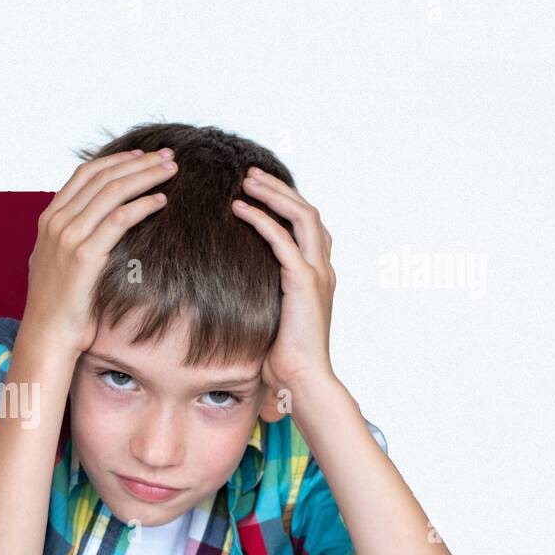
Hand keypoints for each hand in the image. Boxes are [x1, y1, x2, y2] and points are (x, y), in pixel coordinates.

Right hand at [23, 148, 178, 357]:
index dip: (116, 160)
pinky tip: (161, 201)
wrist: (47, 334)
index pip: (85, 174)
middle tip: (167, 156)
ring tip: (171, 171)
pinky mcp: (84, 255)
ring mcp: (68, 237)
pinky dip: (142, 205)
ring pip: (113, 192)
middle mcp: (56, 222)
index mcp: (48, 219)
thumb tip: (90, 222)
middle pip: (103, 177)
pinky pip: (119, 219)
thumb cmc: (59, 304)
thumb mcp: (56, 260)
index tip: (141, 155)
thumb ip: (69, 236)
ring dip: (146, 176)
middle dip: (138, 162)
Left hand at [231, 167, 337, 396]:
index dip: (288, 204)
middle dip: (280, 189)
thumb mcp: (271, 320)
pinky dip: (261, 219)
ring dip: (274, 194)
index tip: (262, 191)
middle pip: (308, 212)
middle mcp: (323, 270)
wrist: (302, 380)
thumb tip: (230, 296)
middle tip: (252, 174)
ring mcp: (317, 274)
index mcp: (319, 276)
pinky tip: (239, 208)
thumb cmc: (282, 360)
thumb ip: (262, 300)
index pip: (310, 227)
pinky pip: (282, 240)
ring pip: (302, 216)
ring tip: (247, 180)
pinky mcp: (303, 283)